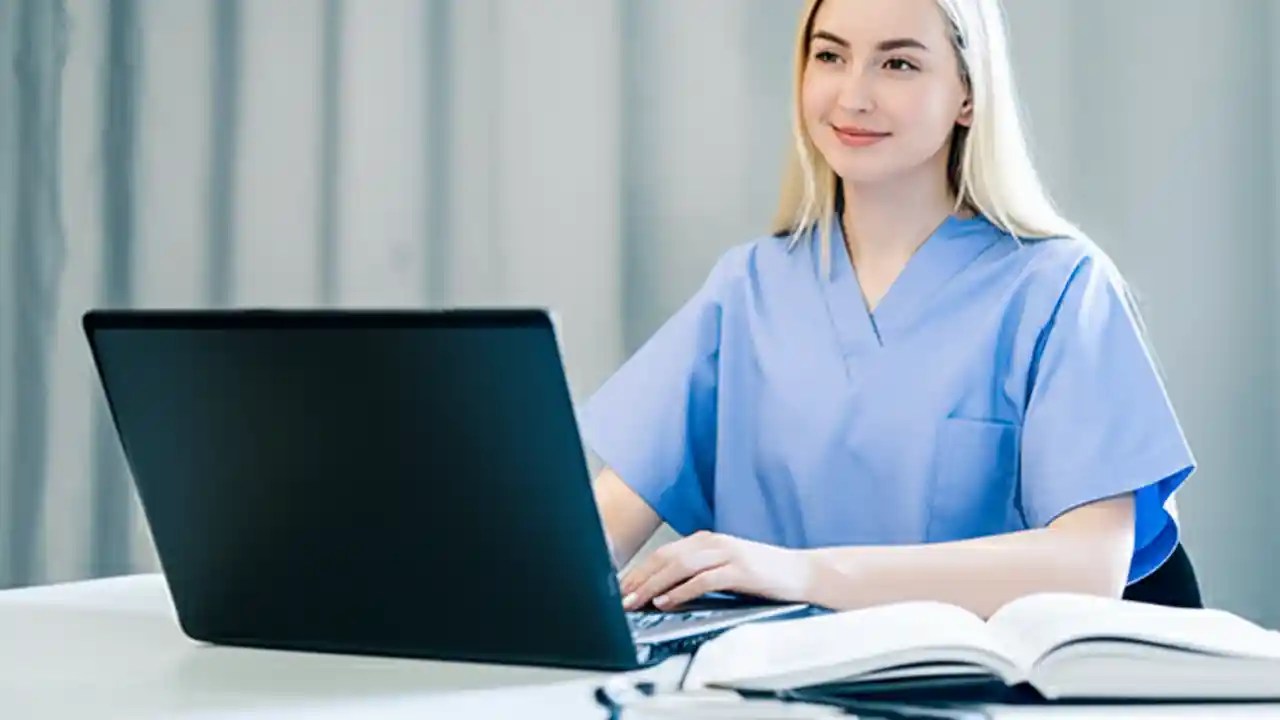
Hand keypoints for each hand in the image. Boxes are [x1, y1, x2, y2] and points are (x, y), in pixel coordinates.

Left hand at [618, 531, 814, 610]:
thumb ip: (698, 573)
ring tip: (636, 601)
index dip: (639, 571)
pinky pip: (703, 579)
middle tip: (620, 597)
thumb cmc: (763, 575)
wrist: (803, 573)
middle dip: (640, 578)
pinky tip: (666, 601)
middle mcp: (714, 542)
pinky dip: (681, 591)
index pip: (664, 553)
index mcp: (707, 540)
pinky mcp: (740, 569)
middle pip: (666, 558)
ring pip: (680, 566)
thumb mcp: (726, 568)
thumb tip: (664, 592)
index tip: (621, 588)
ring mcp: (727, 554)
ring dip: (653, 585)